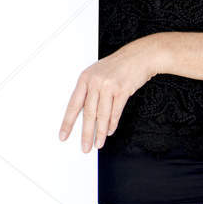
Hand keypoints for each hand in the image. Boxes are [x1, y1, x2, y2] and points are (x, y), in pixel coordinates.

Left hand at [59, 36, 163, 151]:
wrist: (139, 56)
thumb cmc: (118, 66)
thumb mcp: (97, 74)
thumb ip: (90, 92)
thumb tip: (85, 116)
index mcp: (85, 79)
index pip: (73, 105)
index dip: (68, 122)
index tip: (63, 135)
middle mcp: (95, 82)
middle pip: (88, 113)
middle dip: (86, 133)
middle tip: (84, 147)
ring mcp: (109, 86)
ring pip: (102, 115)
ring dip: (100, 132)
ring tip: (98, 143)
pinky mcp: (123, 90)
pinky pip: (116, 112)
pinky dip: (113, 124)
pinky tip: (110, 131)